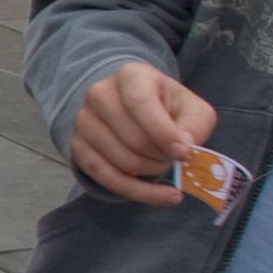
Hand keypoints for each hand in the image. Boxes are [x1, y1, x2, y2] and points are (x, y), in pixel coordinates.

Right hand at [69, 61, 214, 206]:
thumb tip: (182, 149)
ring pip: (122, 161)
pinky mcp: (77, 147)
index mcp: (130, 76)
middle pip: (133, 138)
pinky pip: (107, 178)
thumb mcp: (192, 109)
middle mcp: (99, 94)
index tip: (184, 153)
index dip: (163, 132)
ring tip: (165, 166)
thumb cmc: (168, 109)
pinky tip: (162, 196)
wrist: (134, 110)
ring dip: (152, 172)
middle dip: (162, 157)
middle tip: (176, 160)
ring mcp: (83, 121)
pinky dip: (139, 193)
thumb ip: (195, 126)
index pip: (140, 104)